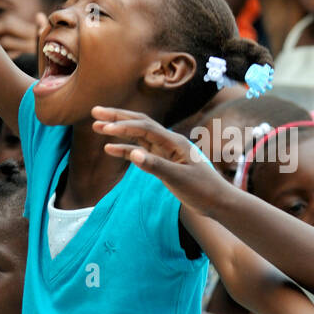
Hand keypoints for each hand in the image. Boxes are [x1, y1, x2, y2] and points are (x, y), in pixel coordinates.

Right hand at [92, 106, 234, 216]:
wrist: (217, 201)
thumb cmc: (203, 189)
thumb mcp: (178, 178)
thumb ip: (155, 166)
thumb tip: (133, 154)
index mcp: (174, 142)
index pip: (145, 128)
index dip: (124, 126)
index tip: (105, 128)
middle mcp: (169, 142)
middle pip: (139, 124)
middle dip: (117, 117)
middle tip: (95, 112)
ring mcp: (165, 151)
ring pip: (138, 136)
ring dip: (118, 131)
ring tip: (96, 126)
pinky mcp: (163, 162)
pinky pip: (141, 152)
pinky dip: (125, 149)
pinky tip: (110, 149)